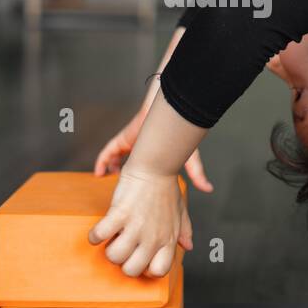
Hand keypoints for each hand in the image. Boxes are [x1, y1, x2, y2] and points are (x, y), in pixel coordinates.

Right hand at [87, 166, 192, 277]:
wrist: (155, 166)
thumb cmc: (167, 188)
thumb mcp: (180, 211)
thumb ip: (184, 231)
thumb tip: (188, 246)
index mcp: (168, 239)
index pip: (158, 271)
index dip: (146, 269)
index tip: (139, 257)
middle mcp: (153, 237)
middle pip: (131, 270)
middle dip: (123, 262)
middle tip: (121, 247)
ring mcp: (136, 226)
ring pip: (114, 256)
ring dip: (108, 250)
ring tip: (110, 239)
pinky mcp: (120, 213)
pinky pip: (100, 235)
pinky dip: (94, 236)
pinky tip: (97, 232)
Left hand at [94, 110, 213, 191]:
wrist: (170, 113)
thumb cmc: (179, 133)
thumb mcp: (190, 158)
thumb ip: (196, 173)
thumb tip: (208, 188)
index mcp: (155, 155)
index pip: (146, 169)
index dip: (141, 180)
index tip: (137, 194)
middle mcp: (141, 150)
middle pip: (128, 164)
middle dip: (123, 175)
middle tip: (119, 189)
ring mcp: (131, 143)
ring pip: (116, 158)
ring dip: (111, 168)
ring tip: (107, 179)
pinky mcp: (123, 139)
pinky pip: (108, 151)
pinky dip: (102, 161)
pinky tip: (99, 172)